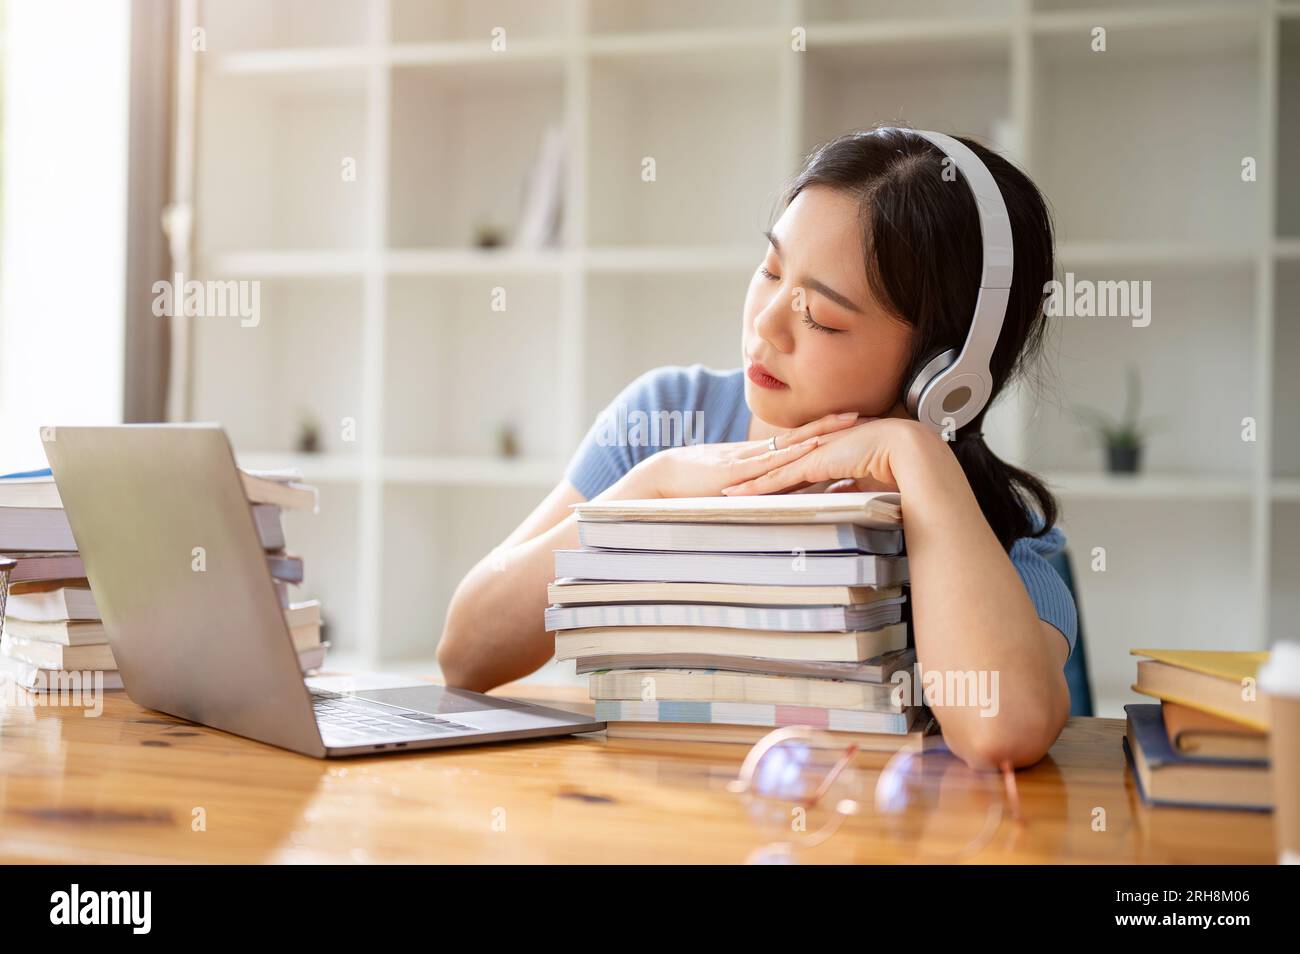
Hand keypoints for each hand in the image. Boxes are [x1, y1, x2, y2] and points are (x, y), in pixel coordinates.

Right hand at [624, 411, 862, 498]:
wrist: (660, 478)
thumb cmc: (690, 485)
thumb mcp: (728, 485)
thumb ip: (750, 488)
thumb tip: (770, 500)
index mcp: (755, 457)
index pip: (796, 441)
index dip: (823, 431)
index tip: (850, 424)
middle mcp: (755, 454)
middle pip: (801, 435)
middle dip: (833, 425)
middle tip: (864, 413)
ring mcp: (747, 461)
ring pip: (792, 442)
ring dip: (822, 432)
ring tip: (850, 422)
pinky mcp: (737, 472)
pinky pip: (771, 460)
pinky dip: (794, 453)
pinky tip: (813, 447)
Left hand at [719, 417, 932, 495]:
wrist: (907, 450)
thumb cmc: (894, 464)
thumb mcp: (864, 480)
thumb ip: (849, 485)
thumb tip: (838, 495)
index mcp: (828, 451)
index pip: (794, 465)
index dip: (775, 475)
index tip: (759, 484)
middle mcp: (816, 449)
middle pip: (776, 464)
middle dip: (752, 475)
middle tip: (730, 485)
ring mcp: (812, 454)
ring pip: (771, 471)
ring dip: (747, 482)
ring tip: (724, 492)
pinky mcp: (813, 463)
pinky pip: (779, 479)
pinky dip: (758, 487)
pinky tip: (741, 494)